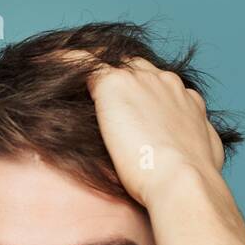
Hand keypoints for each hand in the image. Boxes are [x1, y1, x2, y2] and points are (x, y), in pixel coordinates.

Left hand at [55, 50, 225, 207]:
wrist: (181, 180)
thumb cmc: (188, 185)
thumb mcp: (201, 161)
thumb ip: (191, 151)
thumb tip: (184, 162)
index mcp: (187, 102)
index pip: (160, 88)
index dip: (141, 94)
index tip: (126, 107)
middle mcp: (166, 83)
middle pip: (136, 67)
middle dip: (116, 73)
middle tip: (90, 84)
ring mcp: (142, 80)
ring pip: (110, 61)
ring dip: (88, 64)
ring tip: (59, 67)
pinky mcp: (116, 84)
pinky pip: (84, 63)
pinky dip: (65, 59)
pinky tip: (44, 62)